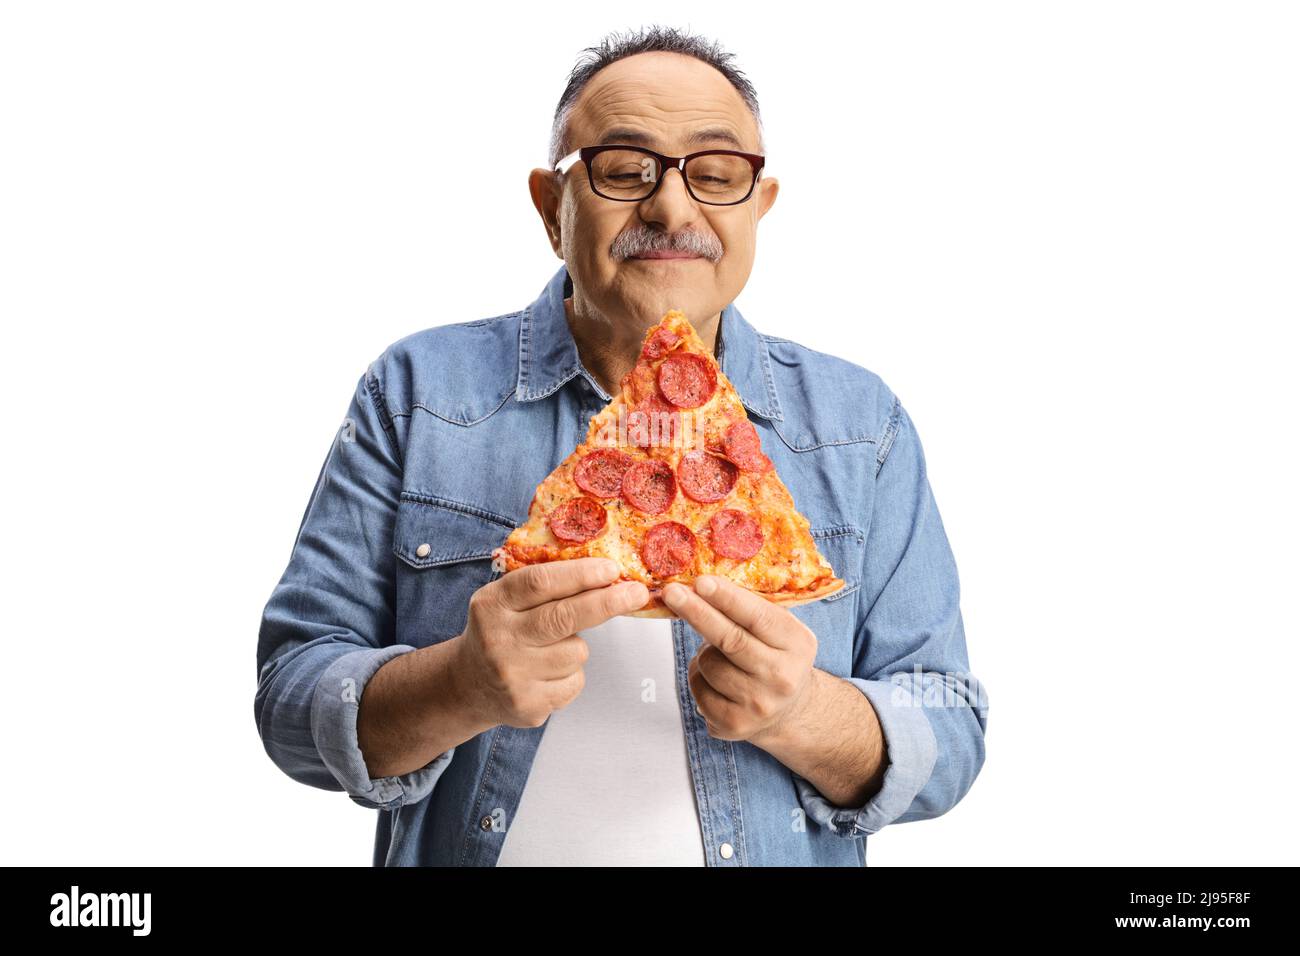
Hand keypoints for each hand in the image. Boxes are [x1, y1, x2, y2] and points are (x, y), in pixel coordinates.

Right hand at [453, 558, 648, 728]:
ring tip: (550, 649)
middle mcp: (499, 640)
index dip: (581, 574)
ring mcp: (513, 676)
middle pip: (564, 617)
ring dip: (576, 647)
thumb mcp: (505, 601)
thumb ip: (544, 586)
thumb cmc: (501, 632)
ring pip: (577, 652)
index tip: (612, 569)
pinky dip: (571, 675)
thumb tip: (606, 573)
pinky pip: (575, 682)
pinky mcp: (528, 705)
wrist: (469, 686)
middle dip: (608, 603)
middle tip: (636, 593)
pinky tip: (547, 674)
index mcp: (492, 604)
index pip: (541, 582)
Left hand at [665, 575, 817, 745]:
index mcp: (797, 644)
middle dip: (697, 612)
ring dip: (702, 651)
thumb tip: (702, 584)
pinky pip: (698, 687)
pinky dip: (698, 675)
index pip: (757, 617)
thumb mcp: (779, 630)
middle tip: (672, 593)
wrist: (788, 711)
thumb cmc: (775, 657)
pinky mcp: (734, 724)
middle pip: (730, 640)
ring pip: (708, 663)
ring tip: (718, 652)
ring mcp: (758, 704)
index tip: (701, 582)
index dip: (726, 598)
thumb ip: (750, 608)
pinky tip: (716, 677)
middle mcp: (782, 677)